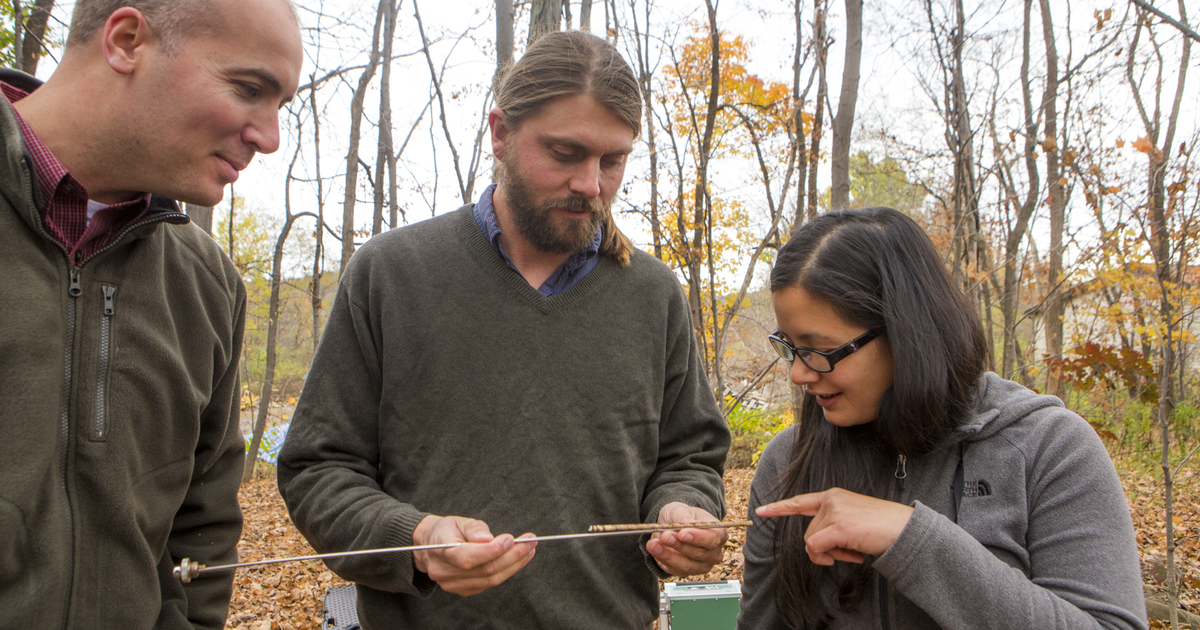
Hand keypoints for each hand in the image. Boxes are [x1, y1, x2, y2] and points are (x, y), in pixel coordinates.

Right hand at [411, 515, 536, 595]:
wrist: (430, 547)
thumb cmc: (446, 531)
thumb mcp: (458, 521)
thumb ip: (474, 529)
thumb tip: (488, 539)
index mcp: (439, 550)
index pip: (466, 556)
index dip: (491, 550)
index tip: (511, 539)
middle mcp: (444, 571)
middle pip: (484, 569)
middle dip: (512, 555)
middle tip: (530, 542)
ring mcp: (453, 584)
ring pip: (490, 579)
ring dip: (515, 564)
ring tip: (529, 549)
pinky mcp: (463, 590)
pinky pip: (489, 584)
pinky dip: (507, 571)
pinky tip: (518, 559)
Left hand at [645, 502, 726, 576]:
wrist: (673, 524)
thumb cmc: (683, 516)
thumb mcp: (682, 510)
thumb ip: (683, 517)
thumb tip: (684, 525)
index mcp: (718, 534)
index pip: (712, 539)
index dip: (698, 538)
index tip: (682, 534)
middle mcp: (713, 553)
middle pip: (699, 554)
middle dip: (679, 546)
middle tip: (665, 536)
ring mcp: (701, 565)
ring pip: (686, 565)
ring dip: (668, 555)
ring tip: (653, 544)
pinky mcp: (685, 571)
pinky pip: (674, 569)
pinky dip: (662, 559)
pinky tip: (654, 549)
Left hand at [756, 488, 913, 564]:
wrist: (905, 530)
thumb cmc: (883, 528)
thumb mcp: (853, 521)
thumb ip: (833, 525)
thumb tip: (817, 547)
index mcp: (834, 496)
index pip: (801, 501)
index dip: (779, 508)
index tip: (761, 511)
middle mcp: (831, 499)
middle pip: (808, 531)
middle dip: (825, 548)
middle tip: (848, 552)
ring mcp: (834, 511)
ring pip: (811, 541)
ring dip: (830, 554)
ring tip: (853, 551)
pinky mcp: (838, 525)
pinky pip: (817, 547)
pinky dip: (829, 556)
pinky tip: (852, 556)